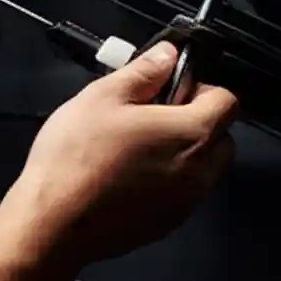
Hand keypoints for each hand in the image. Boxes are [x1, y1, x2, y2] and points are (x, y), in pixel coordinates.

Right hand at [0, 43, 236, 269]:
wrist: (53, 222)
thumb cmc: (75, 160)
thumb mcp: (103, 97)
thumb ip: (144, 72)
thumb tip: (166, 56)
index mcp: (190, 134)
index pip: (227, 101)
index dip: (202, 87)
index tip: (172, 88)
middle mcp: (198, 172)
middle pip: (221, 137)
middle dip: (198, 121)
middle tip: (155, 114)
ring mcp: (185, 203)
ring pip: (204, 168)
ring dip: (185, 151)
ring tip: (138, 144)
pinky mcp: (168, 224)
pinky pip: (184, 193)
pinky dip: (170, 179)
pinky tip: (130, 172)